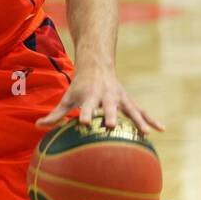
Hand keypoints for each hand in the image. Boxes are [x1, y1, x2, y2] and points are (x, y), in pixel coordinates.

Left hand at [35, 60, 163, 133]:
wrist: (97, 66)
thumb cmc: (79, 87)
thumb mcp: (67, 98)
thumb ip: (55, 114)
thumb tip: (38, 126)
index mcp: (90, 96)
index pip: (86, 107)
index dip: (84, 114)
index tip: (82, 122)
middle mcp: (106, 97)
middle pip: (109, 107)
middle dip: (111, 115)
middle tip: (111, 125)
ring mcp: (120, 99)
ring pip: (131, 110)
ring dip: (138, 120)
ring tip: (146, 133)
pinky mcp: (129, 102)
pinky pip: (142, 112)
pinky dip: (152, 119)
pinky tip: (162, 130)